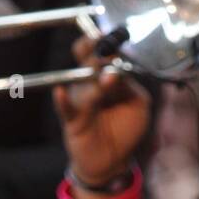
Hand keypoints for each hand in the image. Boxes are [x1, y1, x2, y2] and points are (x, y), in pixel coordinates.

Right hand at [53, 35, 151, 194]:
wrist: (113, 161)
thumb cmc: (125, 130)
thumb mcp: (138, 105)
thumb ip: (131, 86)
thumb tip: (118, 70)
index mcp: (106, 76)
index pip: (104, 53)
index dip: (108, 45)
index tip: (115, 37)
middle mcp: (90, 83)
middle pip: (86, 59)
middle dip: (94, 50)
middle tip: (105, 48)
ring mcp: (80, 100)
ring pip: (81, 83)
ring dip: (92, 78)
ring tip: (105, 77)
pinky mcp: (72, 120)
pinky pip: (65, 108)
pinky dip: (62, 101)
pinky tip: (61, 92)